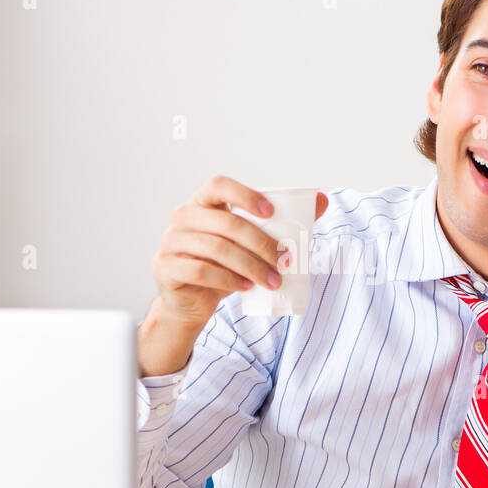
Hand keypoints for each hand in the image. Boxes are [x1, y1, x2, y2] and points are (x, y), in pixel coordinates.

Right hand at [151, 175, 329, 329]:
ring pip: (215, 249)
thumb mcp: (251, 245)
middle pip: (225, 222)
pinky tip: (245, 288)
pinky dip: (227, 280)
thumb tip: (322, 201)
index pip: (218, 185)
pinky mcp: (165, 267)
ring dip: (249, 266)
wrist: (190, 302)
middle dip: (260, 243)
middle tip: (284, 262)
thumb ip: (282, 223)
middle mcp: (183, 217)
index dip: (245, 195)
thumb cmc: (223, 266)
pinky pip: (199, 271)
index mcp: (203, 203)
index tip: (271, 213)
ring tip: (271, 281)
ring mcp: (170, 241)